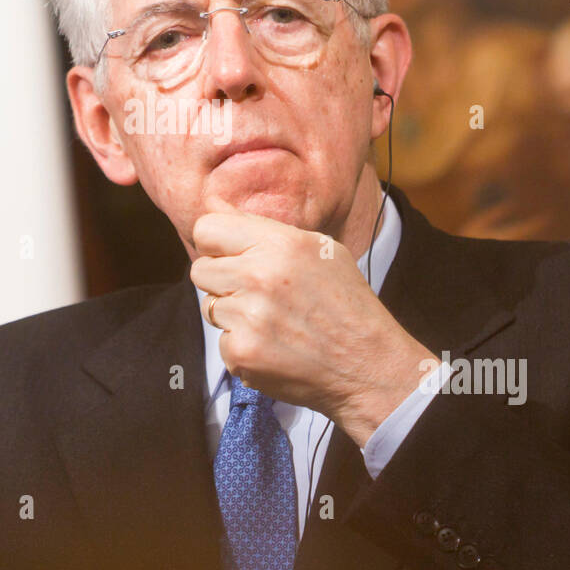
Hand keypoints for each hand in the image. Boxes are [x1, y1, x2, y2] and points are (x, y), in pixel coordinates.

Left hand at [189, 202, 439, 447]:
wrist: (368, 366)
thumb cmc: (345, 303)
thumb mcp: (316, 249)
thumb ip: (259, 226)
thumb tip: (212, 203)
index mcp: (279, 244)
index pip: (207, 228)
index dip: (215, 242)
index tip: (229, 255)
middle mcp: (259, 276)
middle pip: (200, 270)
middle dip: (222, 281)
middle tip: (256, 294)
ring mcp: (248, 318)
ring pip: (209, 307)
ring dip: (232, 315)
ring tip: (270, 321)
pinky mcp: (241, 353)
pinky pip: (221, 342)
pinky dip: (242, 347)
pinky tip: (273, 347)